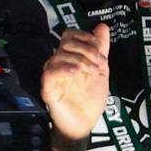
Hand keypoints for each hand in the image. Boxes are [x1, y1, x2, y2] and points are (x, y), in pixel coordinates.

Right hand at [41, 23, 109, 140]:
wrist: (84, 123)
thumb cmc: (90, 98)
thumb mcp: (100, 70)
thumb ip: (101, 49)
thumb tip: (103, 26)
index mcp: (70, 56)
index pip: (71, 34)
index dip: (86, 39)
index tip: (101, 53)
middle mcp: (59, 61)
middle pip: (67, 41)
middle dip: (87, 50)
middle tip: (100, 64)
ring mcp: (52, 73)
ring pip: (60, 54)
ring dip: (80, 60)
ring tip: (92, 72)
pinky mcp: (48, 87)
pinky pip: (50, 72)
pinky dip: (64, 68)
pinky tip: (75, 73)